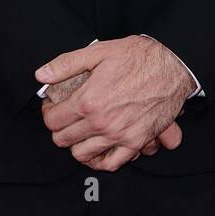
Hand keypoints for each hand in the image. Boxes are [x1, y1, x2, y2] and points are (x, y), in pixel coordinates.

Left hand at [37, 36, 189, 171]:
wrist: (173, 66)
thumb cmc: (139, 57)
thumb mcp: (99, 52)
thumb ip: (67, 64)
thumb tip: (41, 75)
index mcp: (88, 101)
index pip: (52, 121)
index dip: (48, 113)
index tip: (53, 108)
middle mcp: (101, 123)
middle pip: (62, 140)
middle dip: (59, 129)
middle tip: (65, 118)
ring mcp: (119, 135)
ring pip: (81, 154)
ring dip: (76, 144)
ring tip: (80, 133)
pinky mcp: (136, 142)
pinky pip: (111, 163)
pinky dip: (100, 160)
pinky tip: (97, 150)